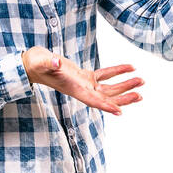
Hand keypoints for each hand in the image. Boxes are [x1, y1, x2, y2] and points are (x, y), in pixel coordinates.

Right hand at [22, 47, 143, 115]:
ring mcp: (83, 83)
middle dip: (123, 97)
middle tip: (140, 95)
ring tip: (141, 81)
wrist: (31, 64)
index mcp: (73, 88)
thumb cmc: (35, 64)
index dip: (105, 106)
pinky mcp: (84, 75)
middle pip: (106, 97)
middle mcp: (81, 89)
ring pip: (108, 87)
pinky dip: (117, 72)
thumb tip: (57, 62)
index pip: (92, 100)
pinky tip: (130, 67)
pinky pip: (104, 75)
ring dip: (125, 85)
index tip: (120, 111)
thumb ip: (50, 63)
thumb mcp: (42, 61)